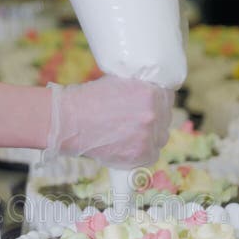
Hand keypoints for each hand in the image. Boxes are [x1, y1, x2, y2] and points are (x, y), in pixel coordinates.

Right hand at [45, 75, 172, 168]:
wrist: (70, 121)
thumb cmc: (89, 100)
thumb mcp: (118, 83)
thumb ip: (138, 89)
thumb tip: (151, 94)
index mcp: (150, 93)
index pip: (167, 98)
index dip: (159, 102)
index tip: (153, 107)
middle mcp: (152, 115)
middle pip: (165, 119)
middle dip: (154, 120)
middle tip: (137, 122)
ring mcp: (147, 137)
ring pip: (160, 139)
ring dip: (151, 138)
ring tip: (132, 136)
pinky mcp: (139, 155)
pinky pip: (151, 156)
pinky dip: (143, 153)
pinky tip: (131, 148)